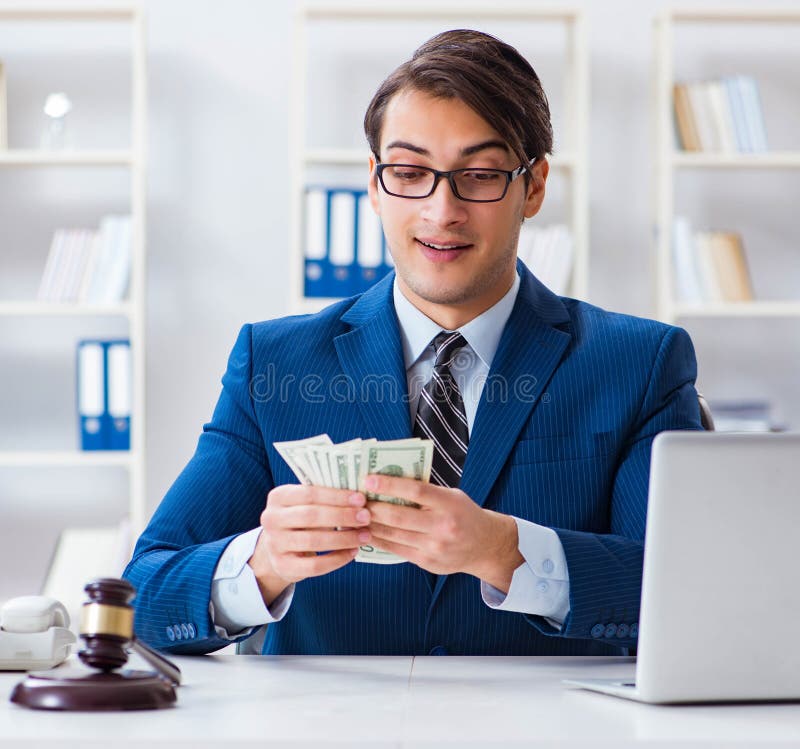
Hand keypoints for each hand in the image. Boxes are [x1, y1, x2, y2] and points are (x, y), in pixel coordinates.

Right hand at [248, 485, 370, 605]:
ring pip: (313, 541)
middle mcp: (271, 519)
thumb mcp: (304, 504)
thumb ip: (325, 498)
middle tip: (366, 517)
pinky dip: (336, 559)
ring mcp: (274, 544)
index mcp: (278, 497)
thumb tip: (359, 498)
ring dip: (343, 538)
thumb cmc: (300, 519)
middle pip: (311, 516)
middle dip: (342, 516)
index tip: (360, 499)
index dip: (336, 496)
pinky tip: (352, 552)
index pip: (309, 493)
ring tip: (364, 536)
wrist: (278, 549)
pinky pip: (314, 565)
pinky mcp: (283, 566)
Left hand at [364, 474, 522, 591]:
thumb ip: (425, 491)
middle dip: (373, 507)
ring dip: (371, 525)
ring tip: (355, 515)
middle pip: (398, 516)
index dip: (389, 485)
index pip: (415, 491)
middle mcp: (442, 526)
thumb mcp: (452, 495)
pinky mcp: (427, 562)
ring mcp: (434, 547)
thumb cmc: (464, 513)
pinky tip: (367, 532)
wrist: (485, 546)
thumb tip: (389, 482)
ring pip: (393, 535)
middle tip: (355, 499)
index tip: (368, 479)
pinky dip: (379, 540)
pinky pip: (396, 549)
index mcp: (448, 504)